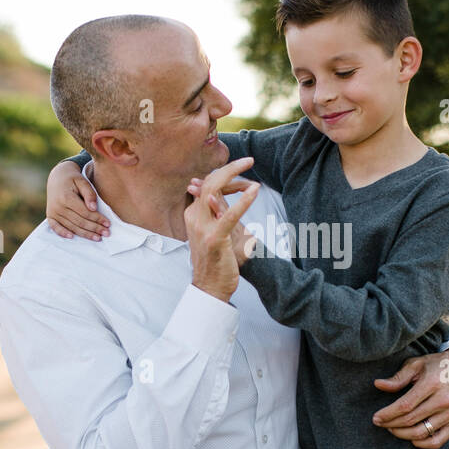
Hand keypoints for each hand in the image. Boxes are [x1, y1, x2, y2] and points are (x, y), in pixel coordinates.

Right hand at [46, 159, 109, 239]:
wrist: (57, 177)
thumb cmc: (73, 179)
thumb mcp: (82, 181)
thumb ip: (89, 194)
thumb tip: (94, 208)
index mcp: (66, 197)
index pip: (85, 213)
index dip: (98, 219)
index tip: (108, 223)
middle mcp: (58, 206)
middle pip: (79, 221)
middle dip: (94, 228)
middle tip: (107, 233)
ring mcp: (53, 212)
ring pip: (71, 227)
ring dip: (85, 234)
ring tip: (97, 237)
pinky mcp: (50, 215)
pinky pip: (55, 227)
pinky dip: (62, 233)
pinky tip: (72, 237)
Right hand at [186, 158, 258, 301]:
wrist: (211, 288)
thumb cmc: (218, 261)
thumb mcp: (218, 232)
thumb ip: (220, 215)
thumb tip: (221, 199)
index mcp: (193, 215)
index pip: (206, 185)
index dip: (225, 177)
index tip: (244, 176)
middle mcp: (193, 218)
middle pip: (208, 182)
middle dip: (229, 168)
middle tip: (249, 159)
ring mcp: (201, 228)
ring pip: (213, 191)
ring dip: (234, 177)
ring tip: (251, 166)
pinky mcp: (214, 239)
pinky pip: (229, 215)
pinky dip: (243, 200)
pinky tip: (255, 190)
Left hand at [371, 350, 448, 448]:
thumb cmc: (438, 366)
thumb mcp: (417, 365)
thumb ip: (398, 377)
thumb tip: (378, 385)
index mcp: (432, 383)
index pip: (404, 406)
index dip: (387, 414)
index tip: (376, 418)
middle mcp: (444, 401)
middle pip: (410, 420)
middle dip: (391, 424)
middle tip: (380, 423)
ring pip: (421, 433)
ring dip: (402, 434)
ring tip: (392, 428)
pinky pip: (436, 442)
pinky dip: (421, 443)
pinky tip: (411, 438)